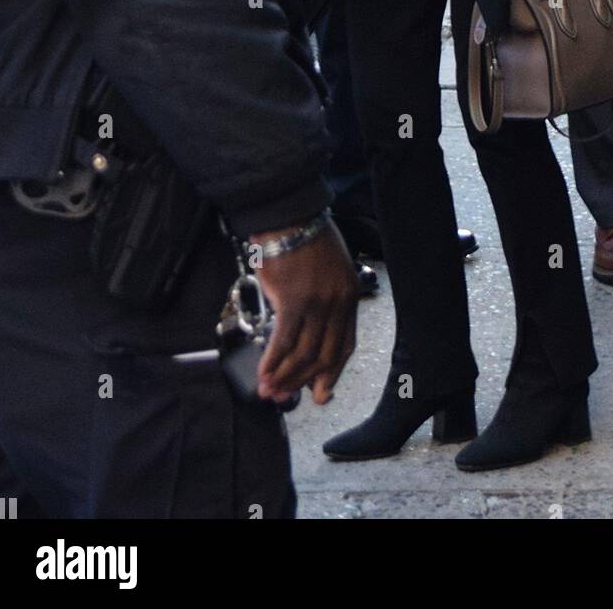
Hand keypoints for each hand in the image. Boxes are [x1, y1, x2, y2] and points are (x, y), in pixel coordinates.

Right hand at [250, 219, 357, 405]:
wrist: (289, 214)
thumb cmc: (305, 238)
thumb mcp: (330, 267)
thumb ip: (326, 298)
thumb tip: (308, 330)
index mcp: (349, 295)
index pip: (345, 345)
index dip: (331, 373)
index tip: (320, 392)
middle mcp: (337, 303)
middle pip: (324, 355)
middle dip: (304, 381)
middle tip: (286, 397)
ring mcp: (317, 303)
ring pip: (303, 353)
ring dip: (285, 377)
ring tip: (269, 391)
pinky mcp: (293, 300)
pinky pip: (283, 341)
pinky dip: (272, 362)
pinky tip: (263, 373)